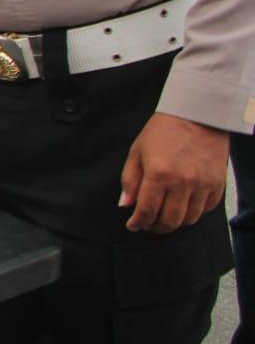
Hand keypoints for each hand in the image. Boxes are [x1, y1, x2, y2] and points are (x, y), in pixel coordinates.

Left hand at [119, 112, 228, 233]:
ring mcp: (202, 184)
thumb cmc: (163, 131)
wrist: (196, 116)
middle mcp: (182, 182)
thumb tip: (126, 205)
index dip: (138, 222)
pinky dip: (194, 213)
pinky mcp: (217, 184)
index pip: (147, 210)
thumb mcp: (137, 152)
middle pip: (169, 220)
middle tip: (149, 225)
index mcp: (158, 174)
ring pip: (189, 219)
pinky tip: (183, 207)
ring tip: (165, 217)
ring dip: (175, 223)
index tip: (133, 225)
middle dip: (156, 227)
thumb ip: (130, 180)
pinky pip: (206, 210)